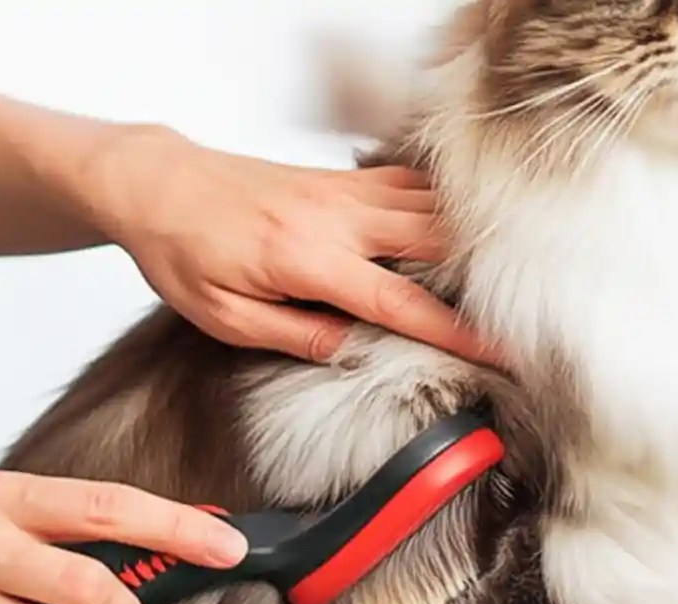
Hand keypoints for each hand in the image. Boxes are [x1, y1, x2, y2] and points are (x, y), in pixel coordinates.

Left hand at [78, 126, 498, 364]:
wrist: (158, 185)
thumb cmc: (183, 253)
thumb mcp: (226, 317)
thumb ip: (297, 336)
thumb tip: (357, 352)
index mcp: (307, 260)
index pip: (398, 300)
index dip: (453, 330)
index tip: (498, 350)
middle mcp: (335, 217)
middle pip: (434, 239)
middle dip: (481, 274)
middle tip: (519, 307)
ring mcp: (341, 189)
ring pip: (429, 205)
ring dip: (467, 237)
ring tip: (501, 273)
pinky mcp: (339, 177)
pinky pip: (407, 184)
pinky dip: (439, 204)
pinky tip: (455, 228)